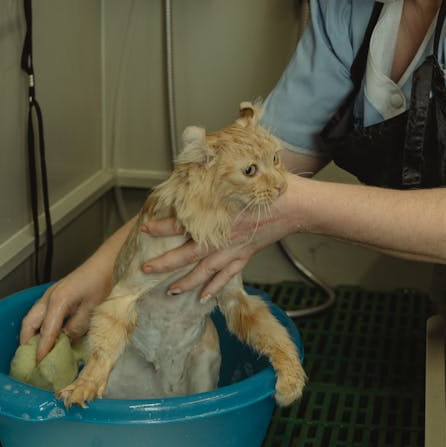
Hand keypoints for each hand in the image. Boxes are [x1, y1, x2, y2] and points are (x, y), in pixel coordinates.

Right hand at [19, 259, 110, 360]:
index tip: (39, 364)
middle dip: (26, 342)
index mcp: (58, 301)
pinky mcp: (57, 294)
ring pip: (32, 317)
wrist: (109, 262)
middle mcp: (50, 297)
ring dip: (31, 334)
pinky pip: (41, 313)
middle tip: (29, 360)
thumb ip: (77, 326)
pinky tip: (47, 335)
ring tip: (35, 351)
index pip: (46, 331)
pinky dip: (39, 326)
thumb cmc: (104, 282)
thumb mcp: (93, 309)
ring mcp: (51, 294)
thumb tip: (66, 340)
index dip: (42, 349)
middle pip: (29, 323)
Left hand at [142, 174, 306, 299]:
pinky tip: (204, 297)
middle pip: (189, 254)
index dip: (164, 227)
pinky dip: (215, 287)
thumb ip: (219, 164)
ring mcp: (236, 249)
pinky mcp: (246, 254)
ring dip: (187, 282)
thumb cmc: (273, 186)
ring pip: (206, 271)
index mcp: (221, 215)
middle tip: (146, 268)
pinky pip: (228, 275)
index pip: (185, 223)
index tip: (146, 227)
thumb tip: (198, 149)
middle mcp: (225, 236)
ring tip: (170, 290)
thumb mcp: (244, 170)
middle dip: (166, 263)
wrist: (299, 205)